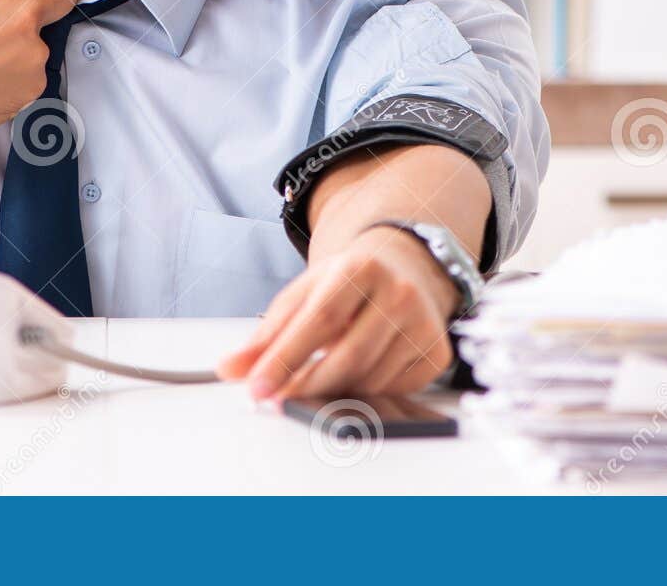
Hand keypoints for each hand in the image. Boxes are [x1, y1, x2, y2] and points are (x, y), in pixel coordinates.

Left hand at [216, 225, 458, 400]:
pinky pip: (394, 390)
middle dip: (307, 385)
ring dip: (336, 390)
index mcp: (358, 269)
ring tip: (320, 377)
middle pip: (347, 358)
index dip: (285, 359)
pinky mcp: (437, 351)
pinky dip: (367, 392)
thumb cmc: (346, 283)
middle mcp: (398, 292)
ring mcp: (423, 323)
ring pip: (370, 380)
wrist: (401, 267)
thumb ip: (266, 335)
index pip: (318, 321)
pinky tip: (356, 375)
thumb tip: (229, 369)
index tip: (258, 388)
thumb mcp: (303, 295)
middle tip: (279, 398)